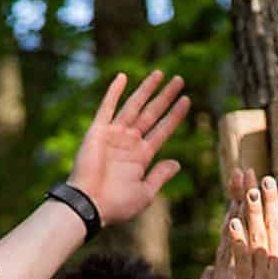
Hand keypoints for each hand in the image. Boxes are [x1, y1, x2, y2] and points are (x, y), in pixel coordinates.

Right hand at [68, 71, 191, 226]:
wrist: (90, 205)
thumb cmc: (117, 204)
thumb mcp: (145, 192)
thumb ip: (160, 175)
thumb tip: (177, 163)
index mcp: (142, 157)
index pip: (163, 130)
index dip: (175, 115)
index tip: (187, 100)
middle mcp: (130, 143)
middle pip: (152, 114)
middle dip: (165, 97)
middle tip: (180, 80)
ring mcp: (114, 135)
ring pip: (134, 106)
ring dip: (147, 89)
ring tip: (160, 74)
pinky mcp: (98, 131)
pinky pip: (107, 107)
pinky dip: (114, 92)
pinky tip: (123, 77)